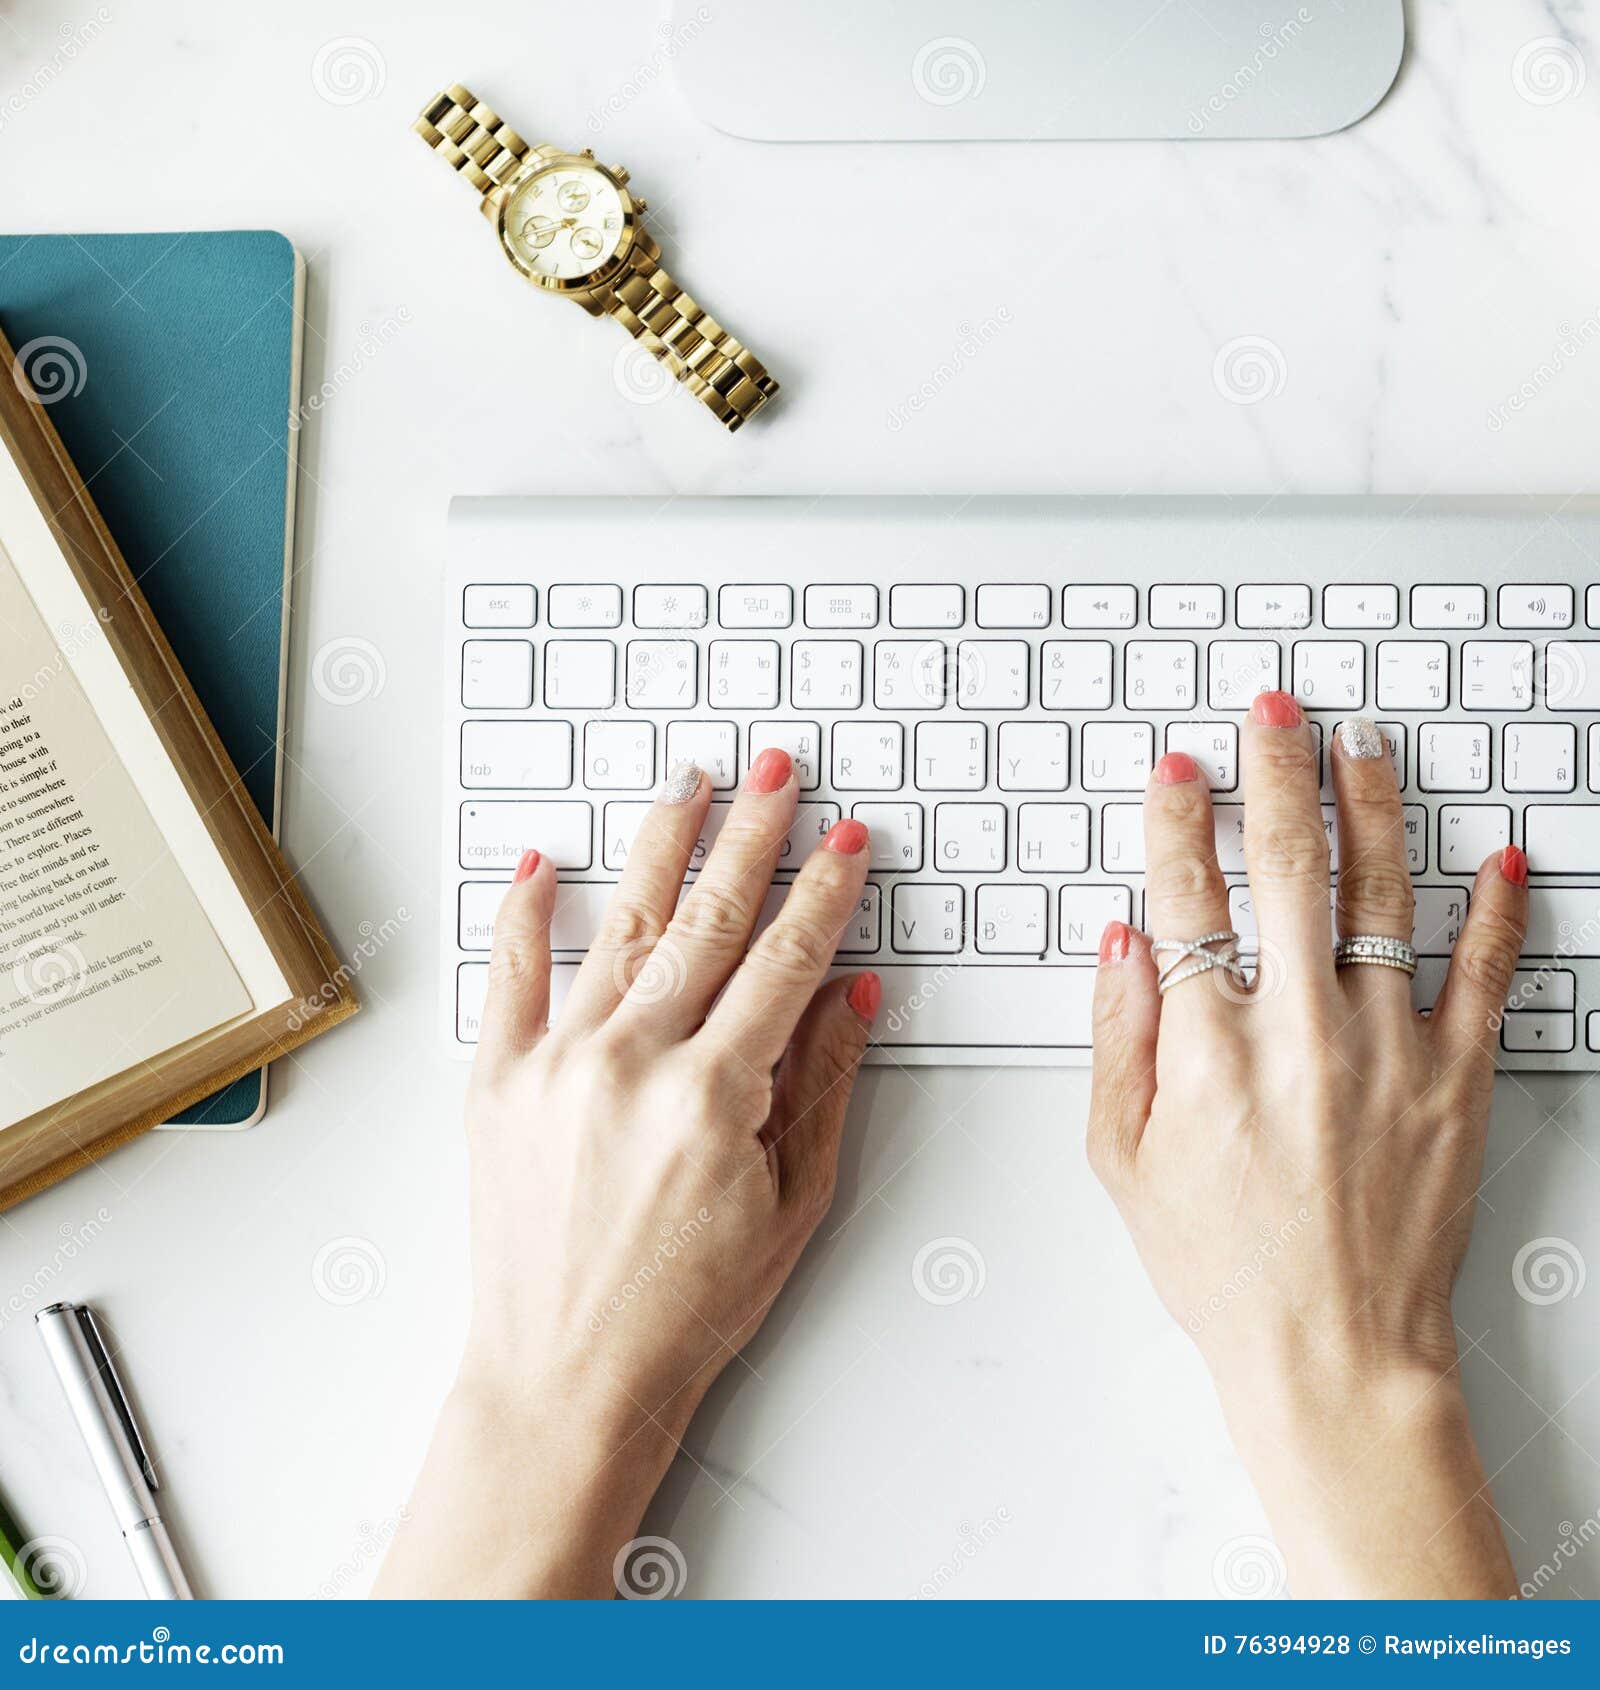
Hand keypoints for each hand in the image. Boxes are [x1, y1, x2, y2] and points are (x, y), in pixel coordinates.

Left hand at [377, 749, 878, 1598]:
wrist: (567, 1378)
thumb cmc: (687, 1308)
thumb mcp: (792, 1206)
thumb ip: (824, 1086)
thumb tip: (855, 989)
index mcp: (713, 1097)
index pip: (784, 961)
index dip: (823, 891)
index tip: (845, 839)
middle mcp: (631, 1064)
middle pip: (708, 921)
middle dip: (751, 835)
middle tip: (777, 770)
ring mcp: (556, 1065)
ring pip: (622, 928)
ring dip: (661, 846)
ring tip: (691, 782)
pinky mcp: (497, 1081)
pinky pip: (509, 974)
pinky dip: (526, 911)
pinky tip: (546, 859)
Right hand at [1087, 693, 1526, 1597]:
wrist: (1334, 1352)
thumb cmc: (1224, 1266)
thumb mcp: (1122, 1159)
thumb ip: (1115, 1036)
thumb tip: (1122, 939)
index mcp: (1208, 1044)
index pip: (1184, 891)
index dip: (1174, 815)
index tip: (1175, 770)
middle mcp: (1299, 1027)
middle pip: (1285, 861)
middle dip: (1274, 768)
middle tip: (1274, 710)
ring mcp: (1387, 1047)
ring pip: (1382, 890)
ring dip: (1369, 804)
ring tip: (1362, 746)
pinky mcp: (1456, 1078)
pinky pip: (1484, 973)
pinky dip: (1497, 909)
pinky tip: (1499, 857)